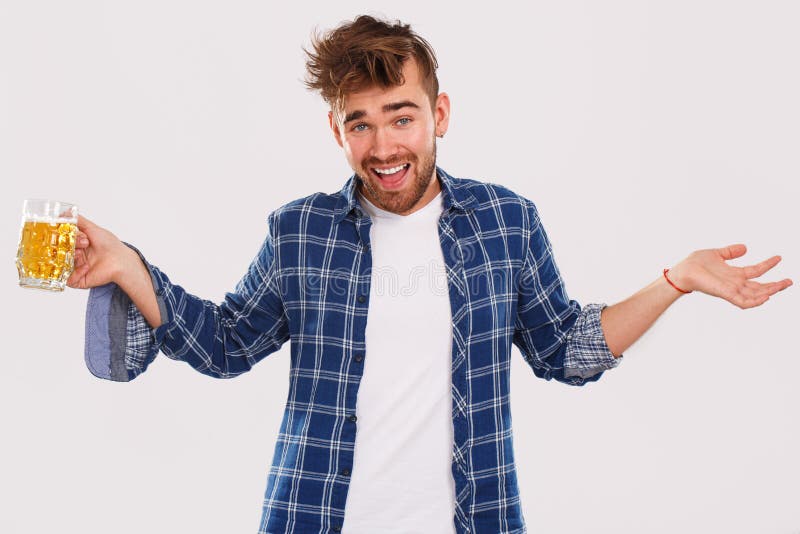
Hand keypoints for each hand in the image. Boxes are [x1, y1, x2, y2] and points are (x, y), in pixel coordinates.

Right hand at [67, 215, 132, 289]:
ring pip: (62, 265)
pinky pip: (69, 279)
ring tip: (82, 254)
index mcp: (76, 246)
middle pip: (59, 253)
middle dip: (68, 247)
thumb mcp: (92, 228)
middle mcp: (75, 257)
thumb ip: (77, 221)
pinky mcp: (79, 280)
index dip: (63, 237)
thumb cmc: (109, 244)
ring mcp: (76, 269)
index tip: (70, 234)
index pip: (61, 242)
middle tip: (82, 244)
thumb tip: (65, 212)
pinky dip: (76, 272)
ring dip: (72, 258)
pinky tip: (87, 266)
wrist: (121, 260)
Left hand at [668, 244, 792, 308]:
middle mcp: (734, 283)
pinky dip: (755, 301)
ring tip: (782, 285)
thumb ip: (731, 252)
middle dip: (775, 285)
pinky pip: (743, 301)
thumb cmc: (694, 264)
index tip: (779, 257)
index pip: (755, 270)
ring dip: (769, 291)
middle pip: (759, 286)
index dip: (768, 265)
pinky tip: (766, 297)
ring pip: (755, 294)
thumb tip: (745, 247)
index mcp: (733, 274)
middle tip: (789, 281)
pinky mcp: (725, 293)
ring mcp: (730, 289)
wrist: (682, 271)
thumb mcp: (716, 253)